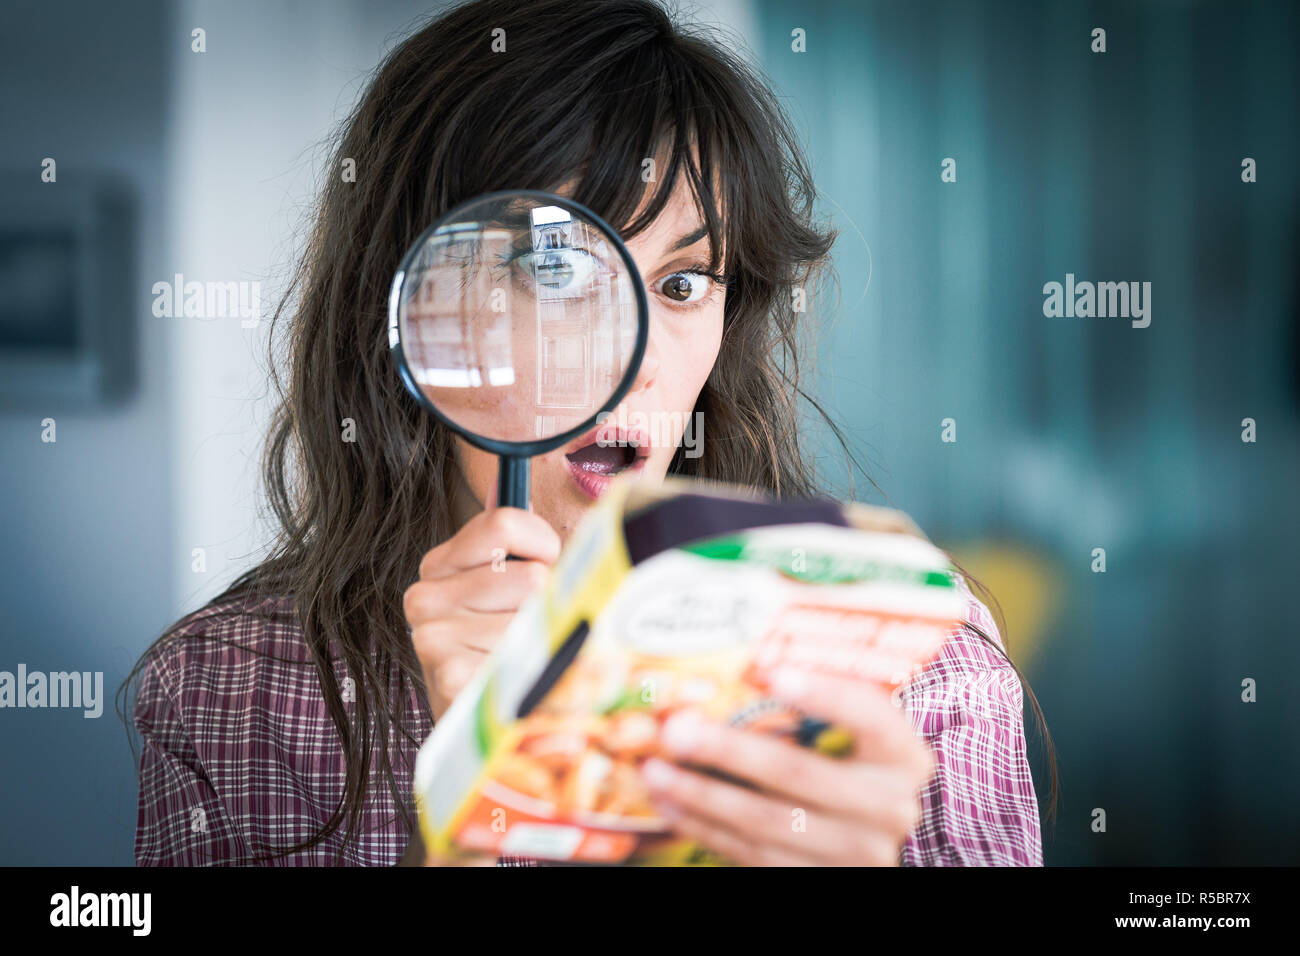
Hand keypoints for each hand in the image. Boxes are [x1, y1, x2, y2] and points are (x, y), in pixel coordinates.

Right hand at [404, 506, 560, 720]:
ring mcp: (432, 637)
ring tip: (521, 657)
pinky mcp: (449, 675)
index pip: (504, 523)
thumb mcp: (506, 588)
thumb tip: (521, 489)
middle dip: (545, 603)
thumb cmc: (501, 646)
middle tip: (527, 630)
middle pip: (529, 575)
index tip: (544, 569)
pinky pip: (524, 655)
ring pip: (532, 616)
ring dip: (540, 639)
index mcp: (440, 565)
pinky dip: (533, 669)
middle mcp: (425, 596)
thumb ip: (515, 542)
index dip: (543, 547)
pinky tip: (513, 681)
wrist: (475, 722)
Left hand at [639, 669, 934, 865]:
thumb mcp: (864, 735)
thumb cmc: (861, 767)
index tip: (774, 672)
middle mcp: (888, 806)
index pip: (869, 716)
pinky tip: (671, 804)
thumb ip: (824, 700)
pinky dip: (706, 828)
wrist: (884, 840)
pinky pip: (753, 856)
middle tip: (677, 730)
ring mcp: (856, 853)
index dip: (824, 695)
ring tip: (655, 770)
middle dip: (731, 751)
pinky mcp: (821, 881)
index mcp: (903, 756)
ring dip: (702, 795)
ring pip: (767, 822)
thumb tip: (749, 659)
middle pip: (801, 774)